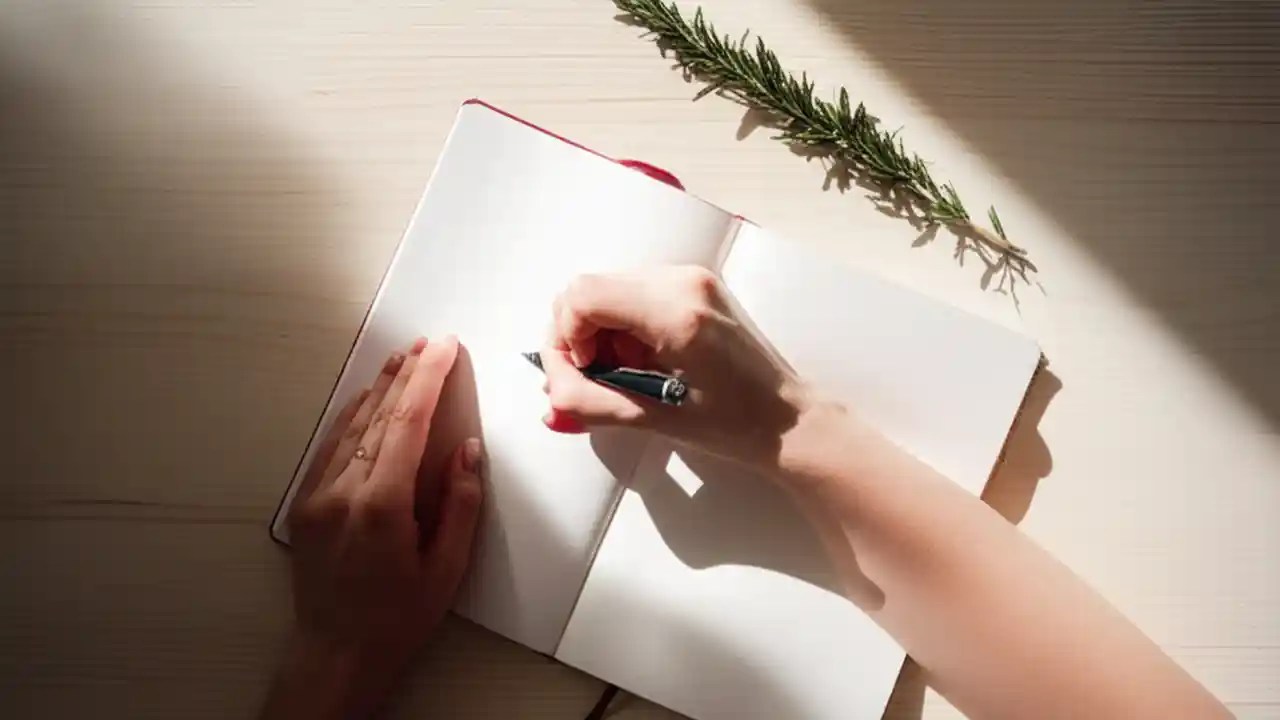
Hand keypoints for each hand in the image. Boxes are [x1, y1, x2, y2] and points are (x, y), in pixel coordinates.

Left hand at [262, 337, 483, 719]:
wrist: (336, 655)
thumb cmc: (397, 619)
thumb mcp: (447, 568)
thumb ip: (459, 504)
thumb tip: (465, 451)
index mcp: (381, 506)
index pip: (407, 423)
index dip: (428, 378)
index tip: (443, 348)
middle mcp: (343, 492)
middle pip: (378, 416)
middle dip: (407, 374)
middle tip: (428, 342)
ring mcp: (318, 497)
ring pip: (351, 427)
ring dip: (379, 389)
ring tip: (402, 358)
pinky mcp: (306, 505)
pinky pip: (331, 448)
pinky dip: (353, 418)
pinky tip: (368, 400)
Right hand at [541, 266, 817, 470]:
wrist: (789, 421)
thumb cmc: (734, 425)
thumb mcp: (655, 420)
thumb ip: (591, 403)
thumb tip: (550, 390)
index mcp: (676, 311)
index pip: (584, 295)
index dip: (567, 338)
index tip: (585, 374)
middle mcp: (683, 280)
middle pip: (590, 288)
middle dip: (579, 336)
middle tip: (596, 380)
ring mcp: (691, 278)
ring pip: (609, 290)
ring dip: (600, 333)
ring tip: (625, 374)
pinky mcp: (695, 285)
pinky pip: (634, 293)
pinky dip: (623, 326)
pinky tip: (643, 361)